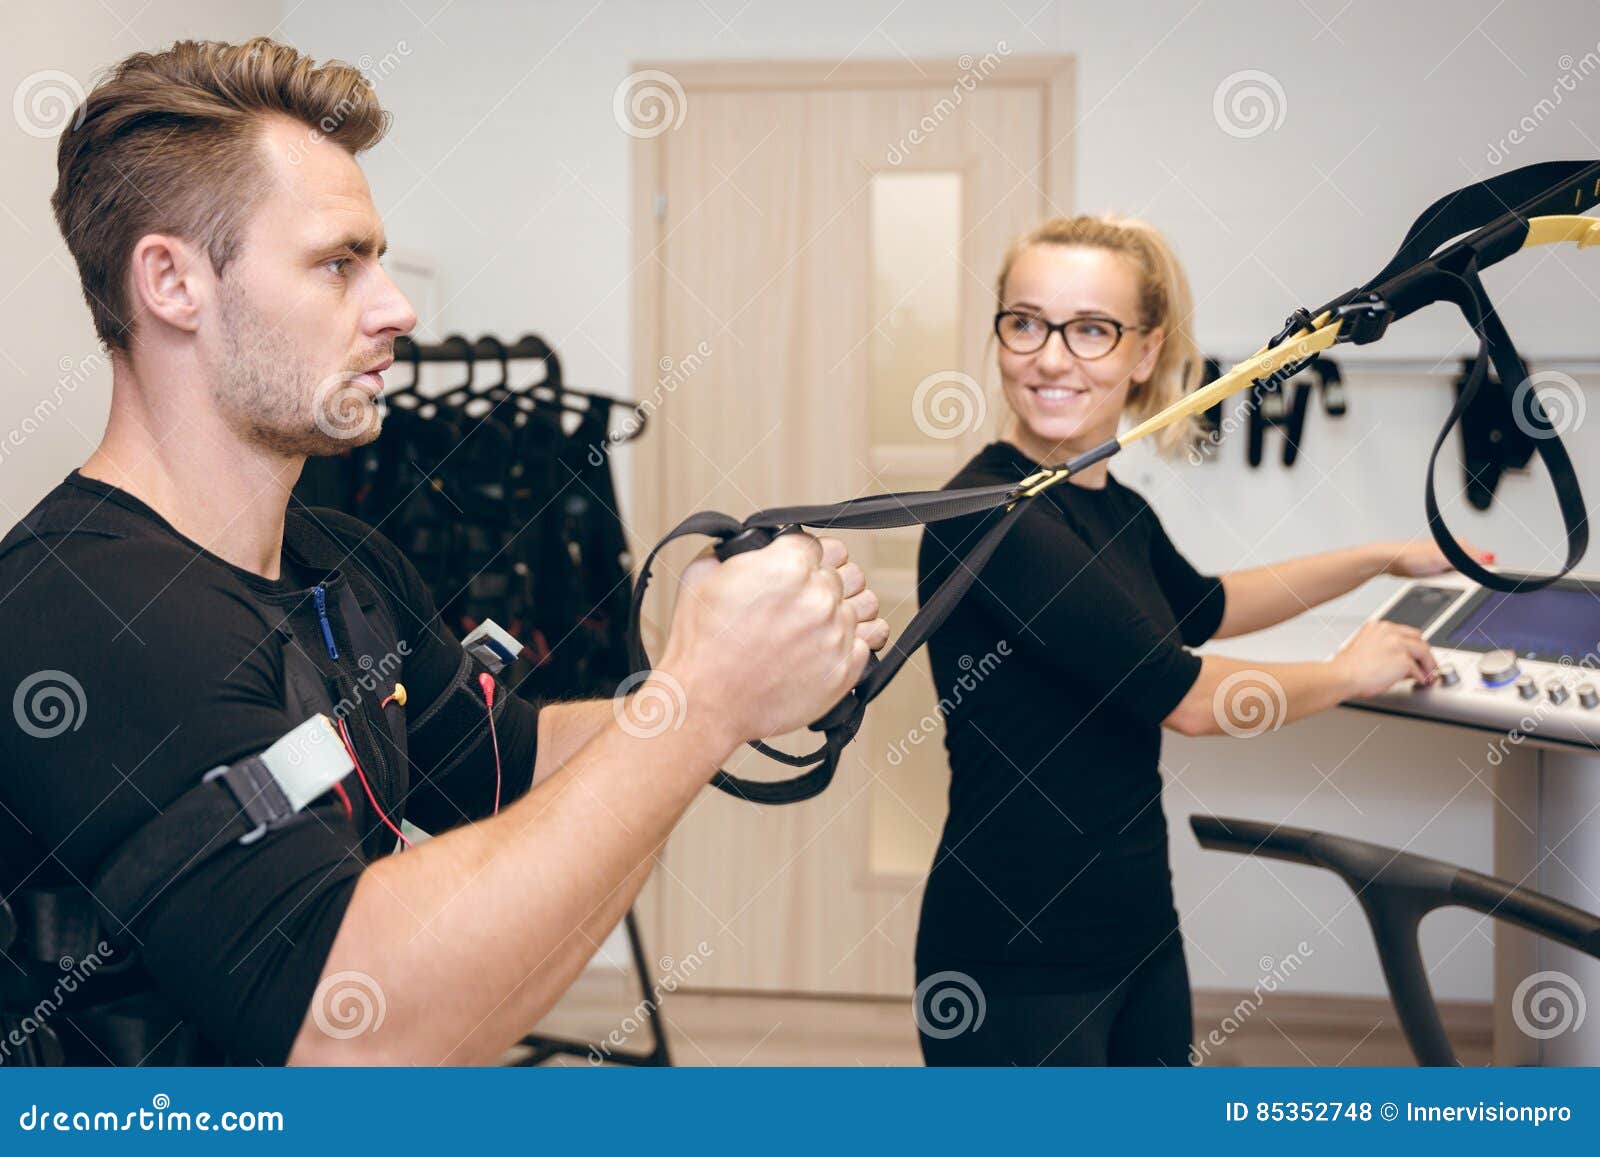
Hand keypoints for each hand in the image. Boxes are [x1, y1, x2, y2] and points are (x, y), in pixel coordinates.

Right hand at [655, 532, 887, 749]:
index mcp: (788, 566)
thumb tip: (750, 544)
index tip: (795, 571)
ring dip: (846, 606)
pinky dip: (855, 639)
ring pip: (865, 603)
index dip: (804, 557)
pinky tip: (833, 643)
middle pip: (844, 572)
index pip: (819, 545)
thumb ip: (735, 549)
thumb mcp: (702, 575)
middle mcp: (819, 597)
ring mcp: (836, 634)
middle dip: (823, 582)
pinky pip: (871, 639)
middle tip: (801, 599)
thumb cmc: (701, 644)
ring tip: (823, 620)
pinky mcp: (845, 668)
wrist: (706, 703)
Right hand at [1330, 620, 1436, 697]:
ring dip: (1429, 664)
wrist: (1342, 676)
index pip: (1405, 632)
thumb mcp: (1363, 649)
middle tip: (1428, 664)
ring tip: (1429, 674)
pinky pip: (1419, 670)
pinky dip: (1421, 677)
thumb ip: (1383, 649)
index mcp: (1378, 627)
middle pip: (1418, 639)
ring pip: (1423, 652)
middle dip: (1425, 653)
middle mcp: (1389, 631)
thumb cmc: (1347, 668)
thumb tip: (1400, 662)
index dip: (1413, 644)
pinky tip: (1419, 681)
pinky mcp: (1404, 660)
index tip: (1416, 653)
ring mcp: (1398, 644)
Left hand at [1373, 538, 1493, 577]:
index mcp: (1462, 545)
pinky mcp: (1442, 569)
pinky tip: (1442, 585)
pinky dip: (1451, 584)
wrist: (1392, 561)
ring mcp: (1450, 560)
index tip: (1484, 584)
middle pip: (1477, 570)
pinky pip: (1454, 579)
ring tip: (1446, 583)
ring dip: (1460, 584)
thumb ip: (1466, 559)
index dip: (1487, 574)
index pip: (1486, 560)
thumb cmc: (1411, 556)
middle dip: (1472, 580)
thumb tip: (1489, 557)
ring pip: (1465, 576)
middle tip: (1457, 584)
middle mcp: (1458, 551)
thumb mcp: (1441, 558)